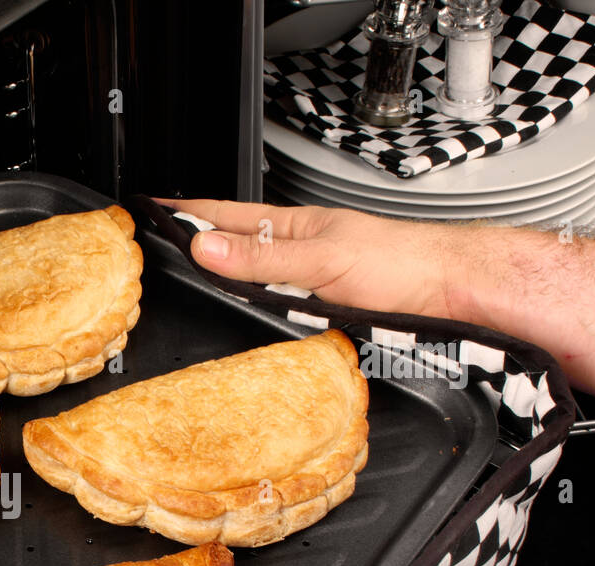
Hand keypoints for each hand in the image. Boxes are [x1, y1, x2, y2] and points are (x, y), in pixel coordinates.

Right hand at [156, 198, 594, 401]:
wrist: (450, 292)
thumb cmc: (401, 263)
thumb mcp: (321, 260)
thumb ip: (262, 257)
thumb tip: (205, 249)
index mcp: (285, 226)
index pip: (218, 215)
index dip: (180, 215)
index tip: (144, 216)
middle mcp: (291, 251)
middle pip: (227, 248)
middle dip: (189, 249)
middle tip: (151, 254)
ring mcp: (303, 280)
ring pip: (247, 281)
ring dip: (218, 283)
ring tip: (182, 285)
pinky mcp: (317, 310)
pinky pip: (268, 310)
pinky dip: (246, 313)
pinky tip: (239, 322)